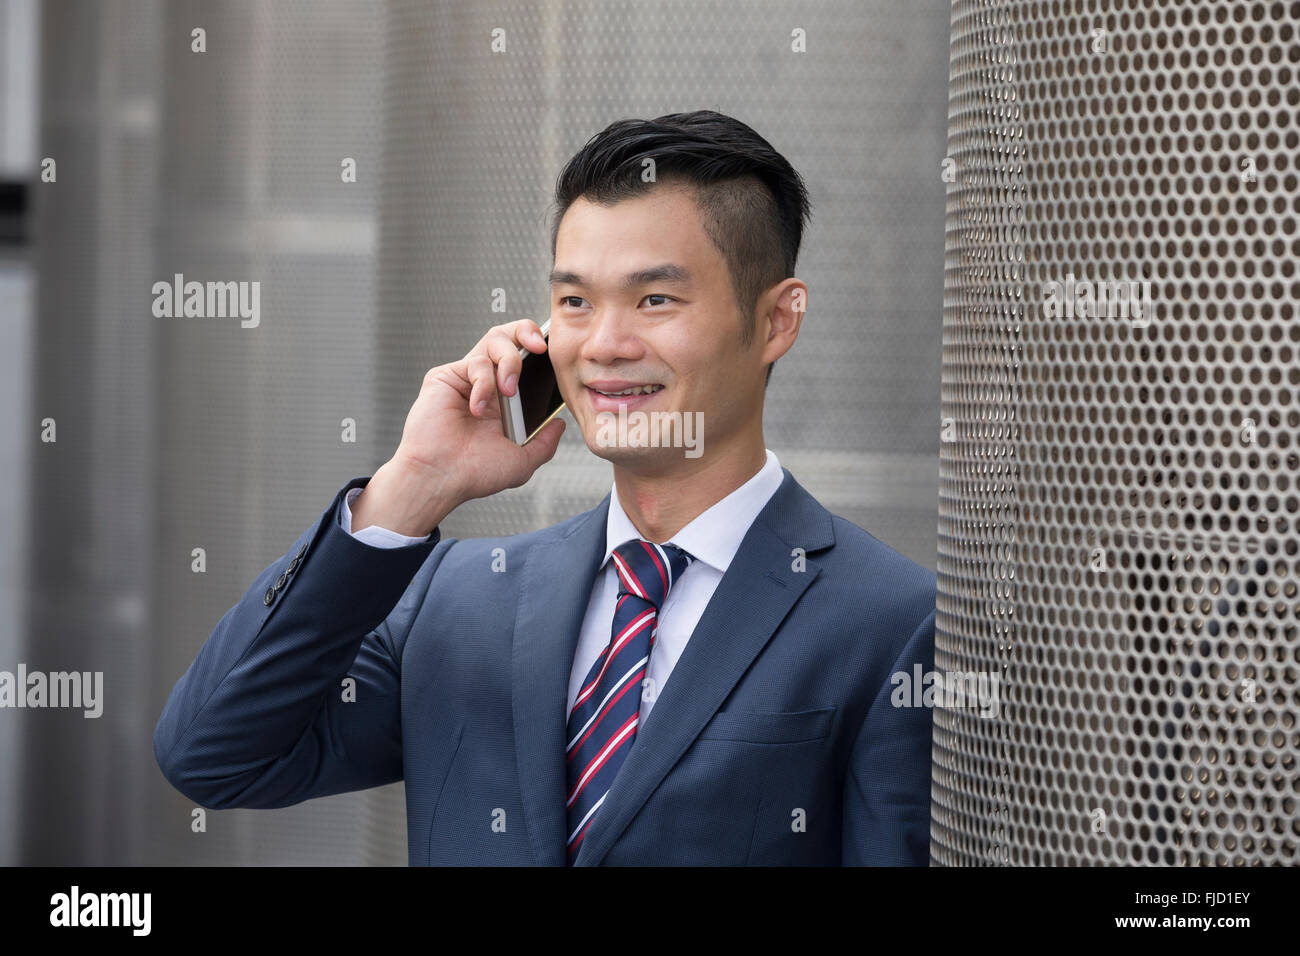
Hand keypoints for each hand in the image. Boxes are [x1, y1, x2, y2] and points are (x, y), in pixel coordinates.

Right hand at [351, 319, 565, 535]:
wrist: (442, 478)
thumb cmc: (473, 473)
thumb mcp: (521, 461)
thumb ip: (544, 443)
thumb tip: (559, 424)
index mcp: (504, 401)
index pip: (526, 361)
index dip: (540, 349)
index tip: (554, 353)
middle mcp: (487, 384)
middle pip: (509, 336)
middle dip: (527, 332)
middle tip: (539, 347)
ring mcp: (467, 379)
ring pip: (494, 340)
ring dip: (510, 362)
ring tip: (509, 390)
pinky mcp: (446, 376)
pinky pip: (475, 363)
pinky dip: (484, 384)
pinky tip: (478, 408)